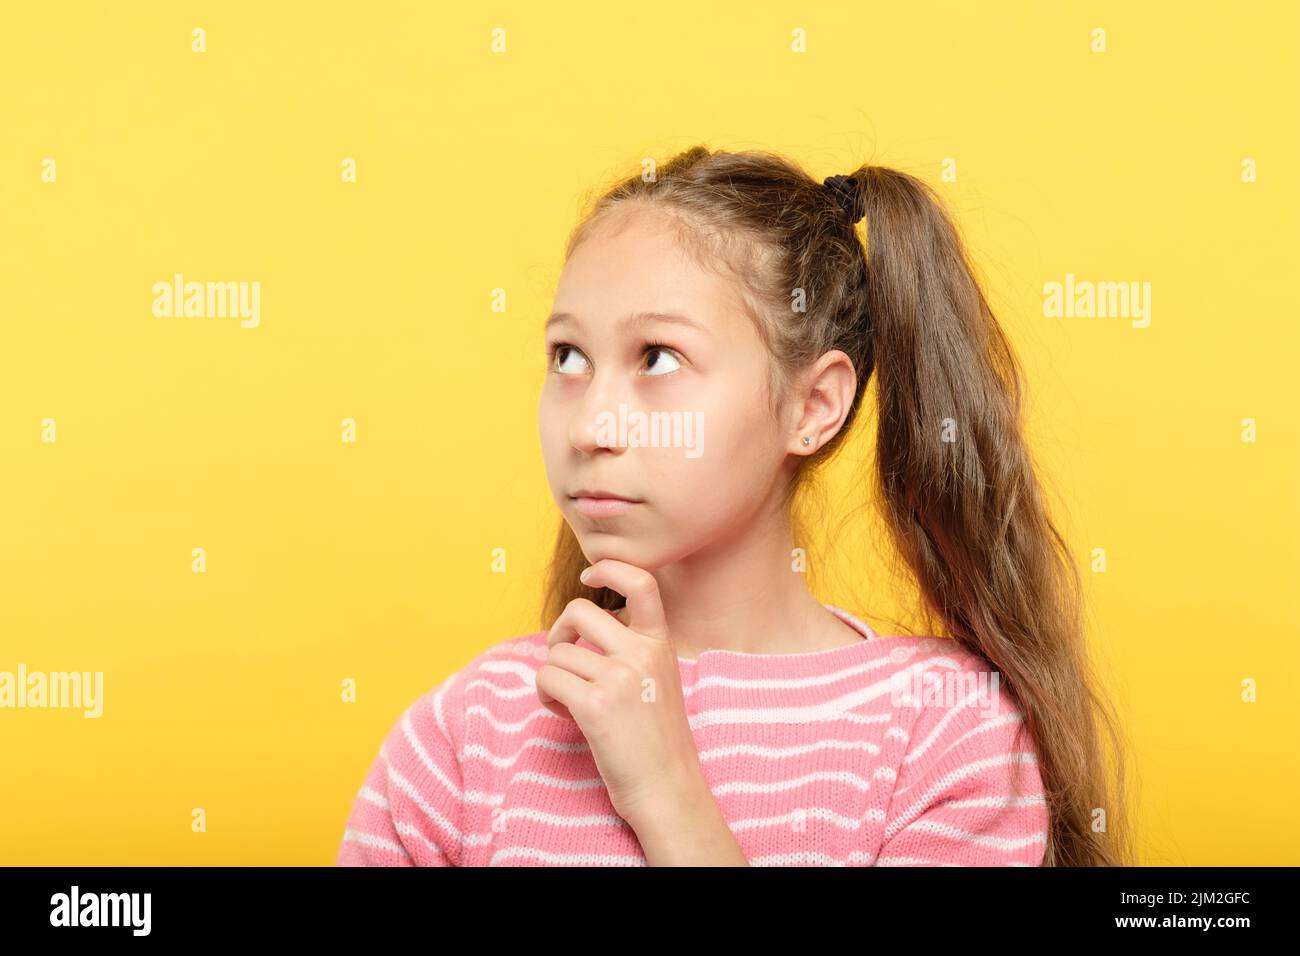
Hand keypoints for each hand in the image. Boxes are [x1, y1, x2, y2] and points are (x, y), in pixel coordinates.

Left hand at [535, 559, 702, 827]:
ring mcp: (619, 677)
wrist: (668, 789)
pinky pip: (548, 678)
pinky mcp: (595, 705)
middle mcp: (641, 653)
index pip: (641, 583)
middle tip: (564, 659)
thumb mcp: (660, 681)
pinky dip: (546, 695)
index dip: (610, 569)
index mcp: (660, 644)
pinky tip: (564, 714)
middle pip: (579, 612)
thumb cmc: (658, 741)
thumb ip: (633, 650)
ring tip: (569, 701)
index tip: (590, 576)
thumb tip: (583, 629)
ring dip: (552, 675)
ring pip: (557, 651)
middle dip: (559, 632)